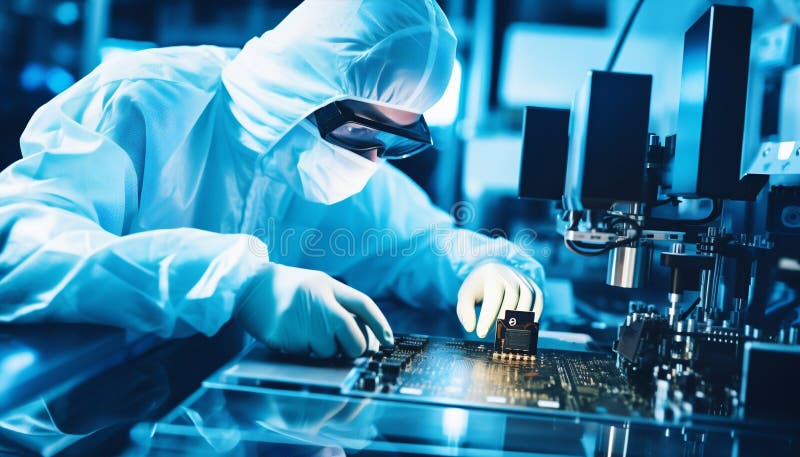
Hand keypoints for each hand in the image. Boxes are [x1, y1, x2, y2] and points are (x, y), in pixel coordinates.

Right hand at [236, 264, 393, 357]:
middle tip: (340, 344)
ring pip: (329, 353)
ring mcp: (300, 321)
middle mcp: (317, 302)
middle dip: (353, 348)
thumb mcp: (319, 284)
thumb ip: (342, 304)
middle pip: (353, 338)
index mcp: (328, 286)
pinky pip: (306, 357)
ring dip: (323, 350)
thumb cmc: (289, 288)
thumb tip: (366, 338)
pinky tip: (292, 335)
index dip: (380, 326)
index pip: (363, 305)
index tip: (389, 343)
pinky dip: (303, 352)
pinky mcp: (284, 337)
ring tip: (305, 331)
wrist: (249, 287)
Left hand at [456, 262, 542, 337]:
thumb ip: (464, 311)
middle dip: (504, 319)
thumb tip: (470, 328)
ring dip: (520, 318)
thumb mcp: (466, 296)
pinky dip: (535, 314)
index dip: (488, 317)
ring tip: (509, 334)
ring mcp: (524, 279)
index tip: (481, 334)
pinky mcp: (533, 286)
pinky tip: (526, 328)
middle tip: (495, 336)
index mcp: (492, 274)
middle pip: (512, 297)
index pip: (493, 297)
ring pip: (527, 298)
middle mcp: (510, 274)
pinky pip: (538, 299)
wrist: (493, 271)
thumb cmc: (478, 288)